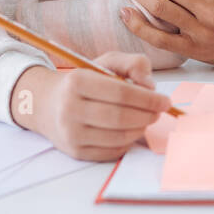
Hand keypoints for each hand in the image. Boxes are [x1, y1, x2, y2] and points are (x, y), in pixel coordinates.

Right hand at [11, 52, 172, 161]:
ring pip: (118, 137)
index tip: (166, 101)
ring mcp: (71, 133)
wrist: (47, 104)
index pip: (121, 93)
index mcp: (77, 81)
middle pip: (121, 117)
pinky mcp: (75, 151)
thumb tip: (150, 86)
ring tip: (146, 120)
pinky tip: (130, 131)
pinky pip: (111, 151)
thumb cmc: (84, 81)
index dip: (148, 99)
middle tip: (158, 112)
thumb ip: (134, 64)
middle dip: (147, 116)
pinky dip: (127, 142)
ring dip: (140, 129)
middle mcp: (70, 108)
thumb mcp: (106, 62)